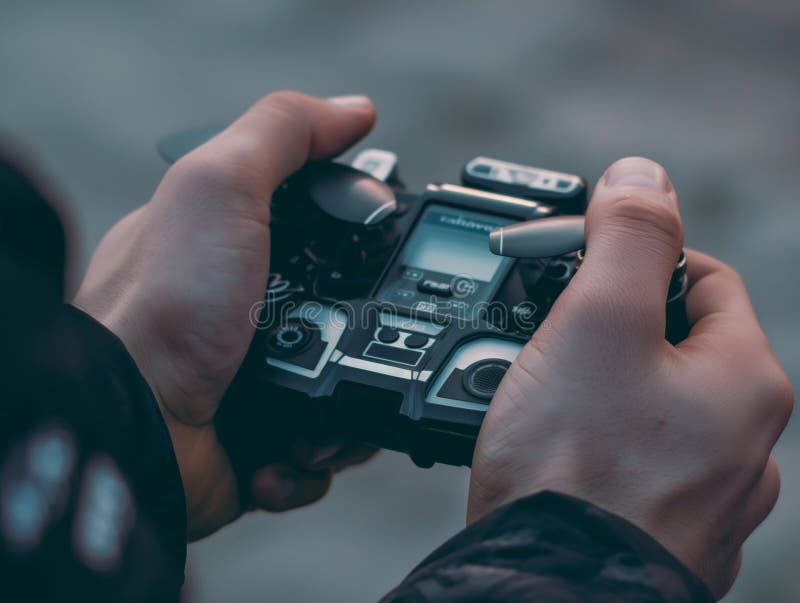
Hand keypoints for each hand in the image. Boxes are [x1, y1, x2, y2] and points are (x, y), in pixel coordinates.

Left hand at [74, 91, 377, 538]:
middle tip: (391, 347)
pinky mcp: (254, 443)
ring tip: (335, 418)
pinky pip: (312, 454)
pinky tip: (294, 452)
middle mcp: (237, 318)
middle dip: (370, 337)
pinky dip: (315, 460)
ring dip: (351, 411)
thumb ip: (283, 135)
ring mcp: (246, 384)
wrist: (134, 431)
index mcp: (227, 254)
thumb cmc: (165, 306)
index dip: (359, 240)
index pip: (314, 234)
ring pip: (337, 391)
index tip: (394, 250)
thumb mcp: (220, 187)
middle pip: (339, 317)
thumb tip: (356, 110)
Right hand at [468, 157, 792, 596]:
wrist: (544, 592)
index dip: (639, 256)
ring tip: (536, 395)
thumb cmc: (576, 466)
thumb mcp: (598, 321)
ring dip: (596, 387)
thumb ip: (628, 237)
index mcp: (744, 382)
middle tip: (547, 332)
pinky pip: (630, 464)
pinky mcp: (661, 533)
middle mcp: (743, 444)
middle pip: (675, 345)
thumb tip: (644, 174)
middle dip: (607, 326)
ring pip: (648, 408)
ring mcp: (705, 498)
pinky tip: (553, 453)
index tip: (581, 262)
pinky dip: (594, 445)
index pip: (704, 278)